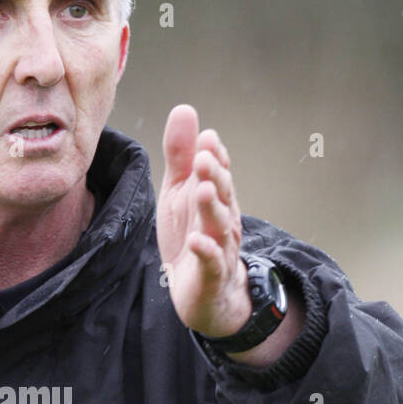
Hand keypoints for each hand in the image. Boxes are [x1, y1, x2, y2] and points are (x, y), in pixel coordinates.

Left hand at [156, 103, 250, 338]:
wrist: (203, 294)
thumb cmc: (191, 236)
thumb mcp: (179, 193)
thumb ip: (181, 155)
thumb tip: (184, 109)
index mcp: (215, 197)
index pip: (219, 172)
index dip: (215, 157)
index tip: (207, 139)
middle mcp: (223, 219)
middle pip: (222, 194)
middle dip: (215, 176)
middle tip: (204, 157)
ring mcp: (220, 247)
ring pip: (220, 225)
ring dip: (212, 207)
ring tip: (203, 189)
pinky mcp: (211, 275)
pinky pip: (211, 262)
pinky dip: (206, 251)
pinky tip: (196, 241)